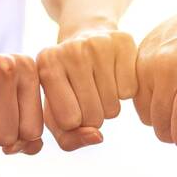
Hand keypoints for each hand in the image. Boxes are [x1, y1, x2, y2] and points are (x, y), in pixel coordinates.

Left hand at [37, 24, 136, 150]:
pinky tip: (113, 75)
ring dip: (108, 106)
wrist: (87, 37)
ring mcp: (98, 43)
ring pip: (113, 108)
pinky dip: (124, 91)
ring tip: (99, 86)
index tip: (70, 104)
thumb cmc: (67, 84)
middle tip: (88, 96)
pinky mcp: (123, 42)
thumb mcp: (57, 114)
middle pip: (93, 117)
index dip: (74, 122)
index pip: (69, 122)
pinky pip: (130, 92)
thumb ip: (69, 138)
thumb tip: (97, 136)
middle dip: (93, 117)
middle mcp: (70, 50)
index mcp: (46, 65)